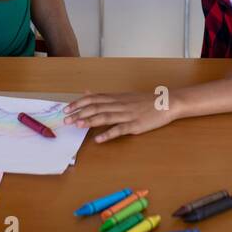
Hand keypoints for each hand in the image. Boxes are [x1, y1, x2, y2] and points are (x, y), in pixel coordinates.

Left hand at [63, 90, 177, 142]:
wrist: (166, 103)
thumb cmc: (144, 101)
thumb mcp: (123, 95)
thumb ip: (104, 96)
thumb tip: (86, 92)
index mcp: (115, 98)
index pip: (93, 99)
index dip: (78, 103)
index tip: (66, 109)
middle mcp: (119, 104)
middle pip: (96, 107)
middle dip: (79, 113)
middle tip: (66, 120)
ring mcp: (127, 115)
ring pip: (106, 116)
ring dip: (90, 121)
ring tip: (78, 125)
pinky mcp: (135, 125)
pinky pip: (120, 129)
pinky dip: (108, 134)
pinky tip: (99, 139)